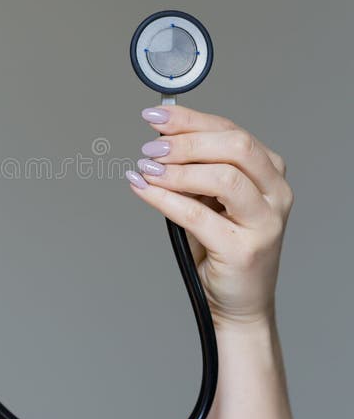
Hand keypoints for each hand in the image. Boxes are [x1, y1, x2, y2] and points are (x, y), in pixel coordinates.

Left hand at [126, 105, 293, 328]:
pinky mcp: (244, 249)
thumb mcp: (211, 199)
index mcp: (270, 173)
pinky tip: (143, 189)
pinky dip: (164, 198)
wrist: (239, 303)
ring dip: (177, 170)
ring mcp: (265, 222)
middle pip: (235, 147)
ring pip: (223, 177)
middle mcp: (276, 194)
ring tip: (147, 168)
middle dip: (187, 141)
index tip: (156, 115)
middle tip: (151, 147)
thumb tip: (161, 137)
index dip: (191, 119)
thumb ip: (195, 169)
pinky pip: (197, 214)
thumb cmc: (222, 247)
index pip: (232, 131)